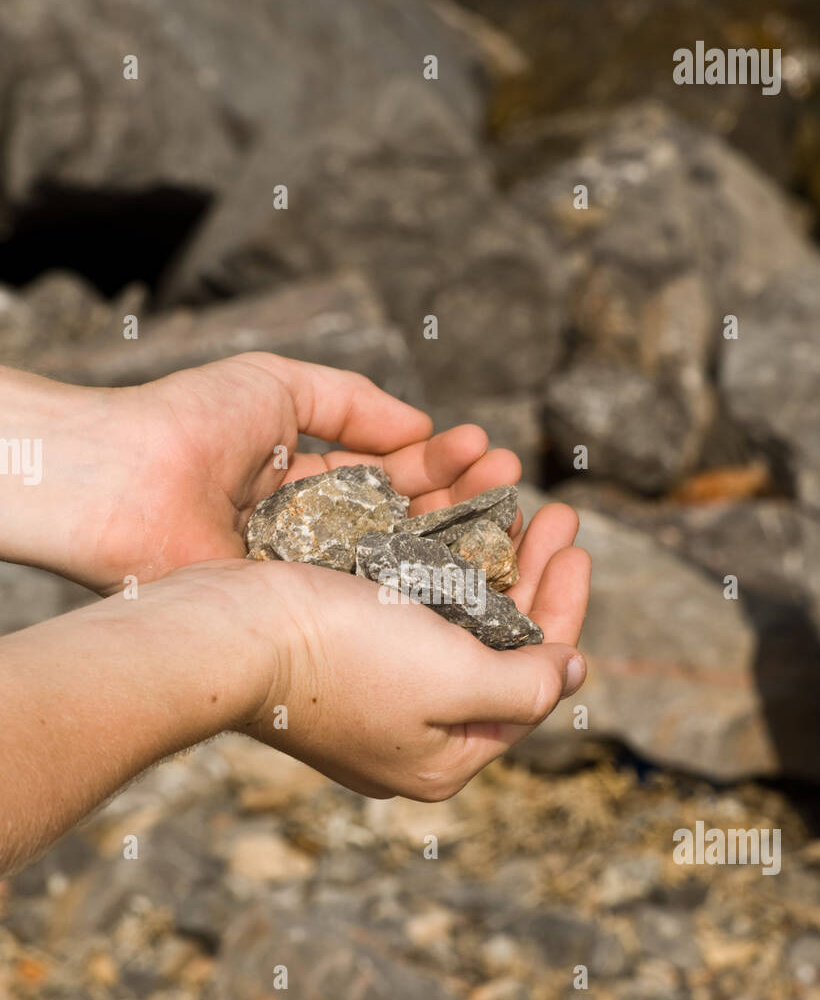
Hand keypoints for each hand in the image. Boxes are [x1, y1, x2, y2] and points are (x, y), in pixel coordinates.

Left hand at [0, 355, 520, 593]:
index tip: (491, 451)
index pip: (389, 476)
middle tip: (516, 484)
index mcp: (304, 480)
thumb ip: (354, 402)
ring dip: (452, 538)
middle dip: (462, 499)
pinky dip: (416, 585)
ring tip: (509, 511)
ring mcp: (308, 577)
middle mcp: (312, 534)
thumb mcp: (281, 386)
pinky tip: (465, 566)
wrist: (123, 482)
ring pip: (395, 563)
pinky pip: (367, 601)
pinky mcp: (298, 613)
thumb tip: (420, 424)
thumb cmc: (188, 423)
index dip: (441, 464)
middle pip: (403, 521)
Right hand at [237, 500, 589, 799]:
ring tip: (514, 503)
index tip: (577, 549)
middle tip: (557, 514)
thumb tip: (573, 674)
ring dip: (490, 561)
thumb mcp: (454, 681)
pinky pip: (411, 606)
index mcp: (444, 758)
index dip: (563, 612)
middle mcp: (411, 734)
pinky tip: (456, 523)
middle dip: (531, 577)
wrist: (226, 633)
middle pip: (497, 649)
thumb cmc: (343, 658)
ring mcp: (373, 695)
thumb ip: (525, 687)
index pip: (532, 684)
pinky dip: (440, 564)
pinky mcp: (339, 654)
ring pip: (455, 621)